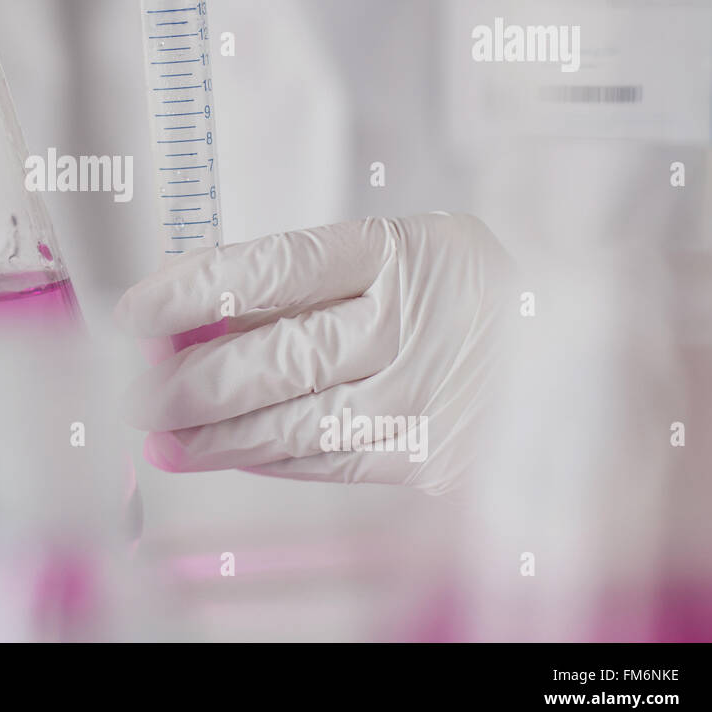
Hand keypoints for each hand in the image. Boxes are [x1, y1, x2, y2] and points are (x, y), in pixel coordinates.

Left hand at [115, 212, 515, 494]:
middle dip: (189, 383)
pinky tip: (227, 452)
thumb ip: (302, 284)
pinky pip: (327, 460)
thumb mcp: (395, 255)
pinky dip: (269, 458)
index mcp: (398, 251)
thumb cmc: (459, 292)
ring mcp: (426, 395)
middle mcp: (411, 323)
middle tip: (135, 395)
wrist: (576, 345)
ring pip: (292, 422)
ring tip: (160, 438)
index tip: (135, 312)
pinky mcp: (434, 456)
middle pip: (276, 356)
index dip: (193, 291)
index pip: (273, 269)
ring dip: (213, 435)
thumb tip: (192, 322)